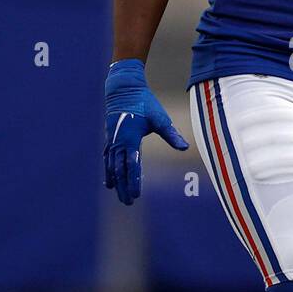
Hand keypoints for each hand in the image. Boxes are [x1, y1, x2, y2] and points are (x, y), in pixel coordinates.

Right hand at [104, 58, 187, 204]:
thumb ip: (171, 134)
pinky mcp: (111, 138)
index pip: (132, 165)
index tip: (137, 194)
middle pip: (120, 170)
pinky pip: (108, 159)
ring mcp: (113, 141)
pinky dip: (108, 171)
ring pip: (112, 166)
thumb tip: (185, 147)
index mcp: (130, 139)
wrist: (123, 89)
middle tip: (128, 202)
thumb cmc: (144, 103)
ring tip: (119, 196)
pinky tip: (109, 182)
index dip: (134, 181)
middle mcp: (118, 142)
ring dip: (116, 182)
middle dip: (124, 187)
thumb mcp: (160, 118)